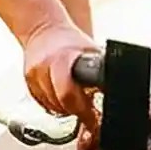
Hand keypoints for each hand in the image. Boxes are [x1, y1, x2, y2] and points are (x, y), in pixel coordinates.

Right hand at [23, 23, 100, 149]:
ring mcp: (34, 76)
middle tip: (88, 111)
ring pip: (52, 108)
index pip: (69, 94)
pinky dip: (54, 104)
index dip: (83, 110)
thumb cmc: (70, 41)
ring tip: (76, 98)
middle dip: (77, 111)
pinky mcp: (28, 84)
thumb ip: (101, 73)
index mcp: (62, 58)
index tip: (93, 119)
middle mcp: (44, 68)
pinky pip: (43, 104)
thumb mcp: (92, 52)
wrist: (43, 30)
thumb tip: (122, 93)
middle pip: (61, 105)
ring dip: (66, 109)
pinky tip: (61, 94)